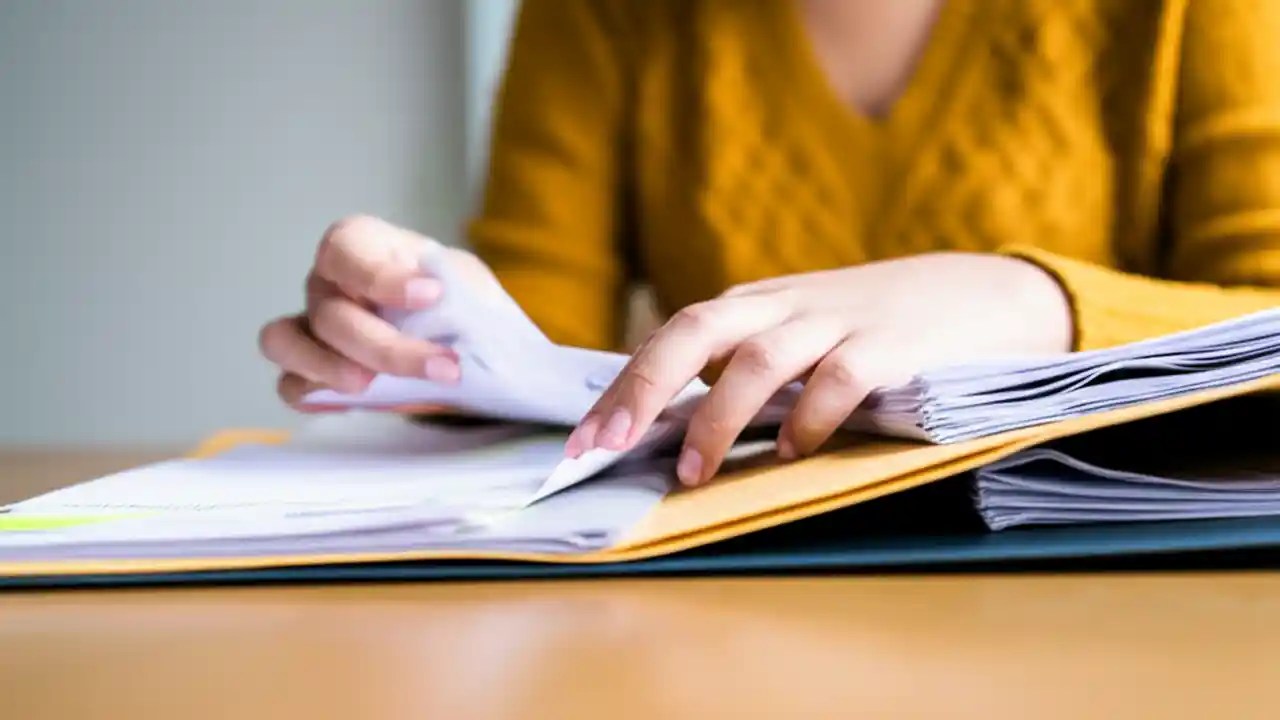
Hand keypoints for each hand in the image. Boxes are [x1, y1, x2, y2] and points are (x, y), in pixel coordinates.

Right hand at [257, 215, 498, 409]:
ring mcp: (310, 328)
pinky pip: (290, 385)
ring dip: (327, 367)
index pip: (346, 249)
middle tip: (441, 367)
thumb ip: (459, 290)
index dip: (381, 275)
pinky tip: (358, 402)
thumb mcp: (466, 282)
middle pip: (331, 313)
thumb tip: (455, 311)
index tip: (432, 294)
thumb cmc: (450, 297)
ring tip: (369, 386)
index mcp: (361, 247)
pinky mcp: (308, 372)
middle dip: (387, 347)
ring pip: (285, 342)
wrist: (455, 338)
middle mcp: (327, 284)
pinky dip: (314, 395)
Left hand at [566, 252, 1072, 485]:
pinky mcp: (892, 346)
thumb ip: (746, 365)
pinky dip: (810, 417)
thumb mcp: (801, 332)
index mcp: (755, 305)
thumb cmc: (875, 326)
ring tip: (692, 473)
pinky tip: (793, 453)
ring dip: (718, 419)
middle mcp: (785, 306)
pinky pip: (839, 379)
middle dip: (643, 388)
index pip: (671, 337)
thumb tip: (669, 425)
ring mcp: (838, 322)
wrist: (982, 296)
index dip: (623, 387)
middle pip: (695, 332)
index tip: (580, 443)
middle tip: (607, 446)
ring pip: (759, 362)